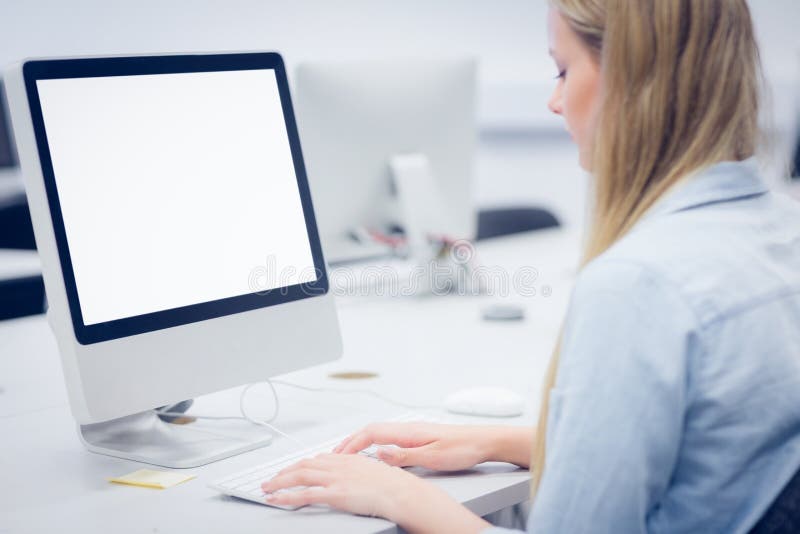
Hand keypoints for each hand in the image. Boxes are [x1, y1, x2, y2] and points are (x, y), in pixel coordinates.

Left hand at [261, 453, 488, 532]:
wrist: (400, 491)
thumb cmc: (390, 485)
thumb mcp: (370, 470)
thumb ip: (355, 470)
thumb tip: (349, 475)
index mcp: (345, 459)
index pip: (316, 459)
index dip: (299, 465)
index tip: (290, 471)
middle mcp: (337, 465)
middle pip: (303, 465)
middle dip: (284, 472)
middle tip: (270, 479)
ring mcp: (334, 478)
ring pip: (298, 476)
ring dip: (278, 482)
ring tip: (266, 489)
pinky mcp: (334, 493)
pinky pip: (304, 494)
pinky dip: (286, 496)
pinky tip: (276, 499)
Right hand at [334, 422, 513, 470]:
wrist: (485, 441)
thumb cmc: (463, 448)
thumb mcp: (432, 457)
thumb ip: (404, 456)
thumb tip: (378, 453)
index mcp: (409, 432)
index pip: (372, 433)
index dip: (352, 443)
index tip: (339, 454)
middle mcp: (409, 429)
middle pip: (372, 430)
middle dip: (351, 441)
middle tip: (335, 453)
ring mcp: (415, 432)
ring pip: (380, 433)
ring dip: (362, 441)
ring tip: (350, 453)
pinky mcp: (421, 438)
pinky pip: (390, 438)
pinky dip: (376, 444)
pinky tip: (377, 452)